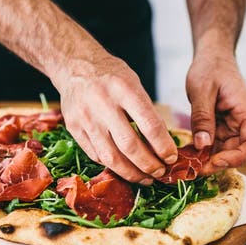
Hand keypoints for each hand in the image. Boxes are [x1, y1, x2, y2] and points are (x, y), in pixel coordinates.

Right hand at [54, 52, 178, 185]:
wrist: (75, 66)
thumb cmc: (110, 75)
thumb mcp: (133, 82)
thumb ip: (146, 111)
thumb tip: (162, 144)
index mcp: (123, 88)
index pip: (149, 124)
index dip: (163, 146)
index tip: (172, 157)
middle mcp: (103, 104)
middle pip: (129, 145)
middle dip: (149, 165)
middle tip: (161, 172)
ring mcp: (86, 118)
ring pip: (111, 157)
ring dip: (132, 173)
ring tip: (146, 178)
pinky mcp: (73, 128)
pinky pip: (96, 155)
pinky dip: (113, 166)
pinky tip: (125, 168)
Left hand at [185, 49, 245, 173]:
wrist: (211, 55)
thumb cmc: (210, 67)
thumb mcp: (202, 90)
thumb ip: (203, 117)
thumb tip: (203, 145)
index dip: (237, 158)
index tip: (215, 162)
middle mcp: (243, 121)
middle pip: (239, 151)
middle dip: (220, 162)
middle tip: (196, 169)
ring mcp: (232, 124)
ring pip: (226, 149)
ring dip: (210, 158)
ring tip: (190, 164)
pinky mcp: (222, 124)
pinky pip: (216, 142)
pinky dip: (205, 149)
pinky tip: (190, 153)